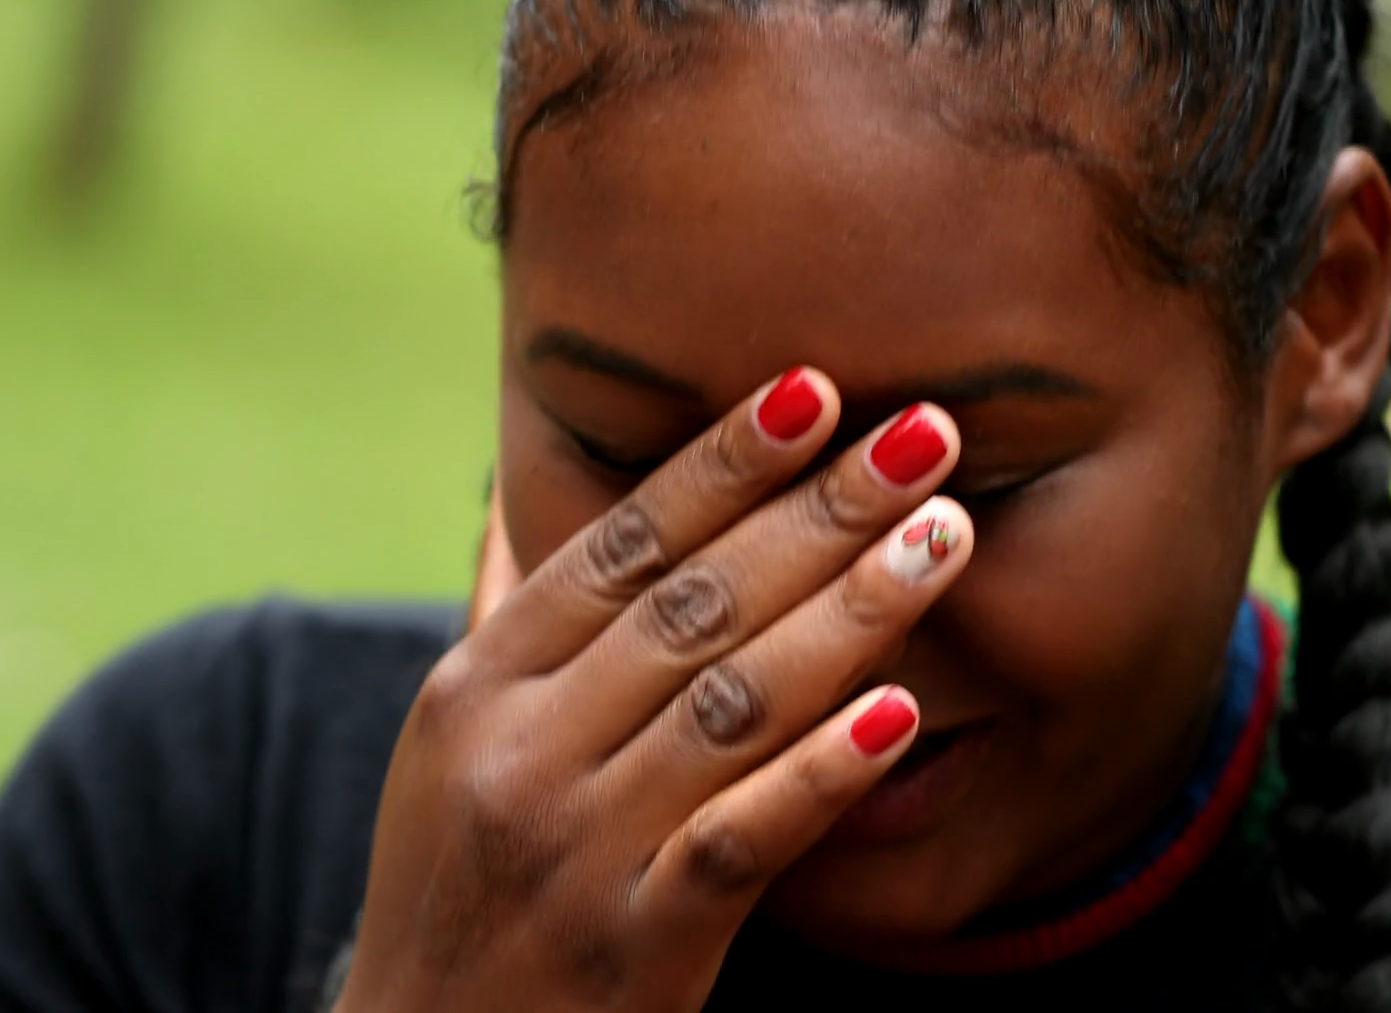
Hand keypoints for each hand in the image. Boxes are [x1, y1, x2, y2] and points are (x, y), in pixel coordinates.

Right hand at [334, 371, 973, 1012]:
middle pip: (695, 604)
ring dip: (850, 612)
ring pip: (733, 704)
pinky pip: (745, 840)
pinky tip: (906, 712)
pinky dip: (824, 773)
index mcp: (478, 687)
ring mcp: (579, 850)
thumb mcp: (445, 741)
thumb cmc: (458, 882)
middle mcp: (521, 753)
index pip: (619, 545)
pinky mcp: (638, 944)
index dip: (721, 461)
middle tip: (927, 430)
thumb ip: (501, 613)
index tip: (816, 386)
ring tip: (945, 534)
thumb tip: (511, 488)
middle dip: (818, 509)